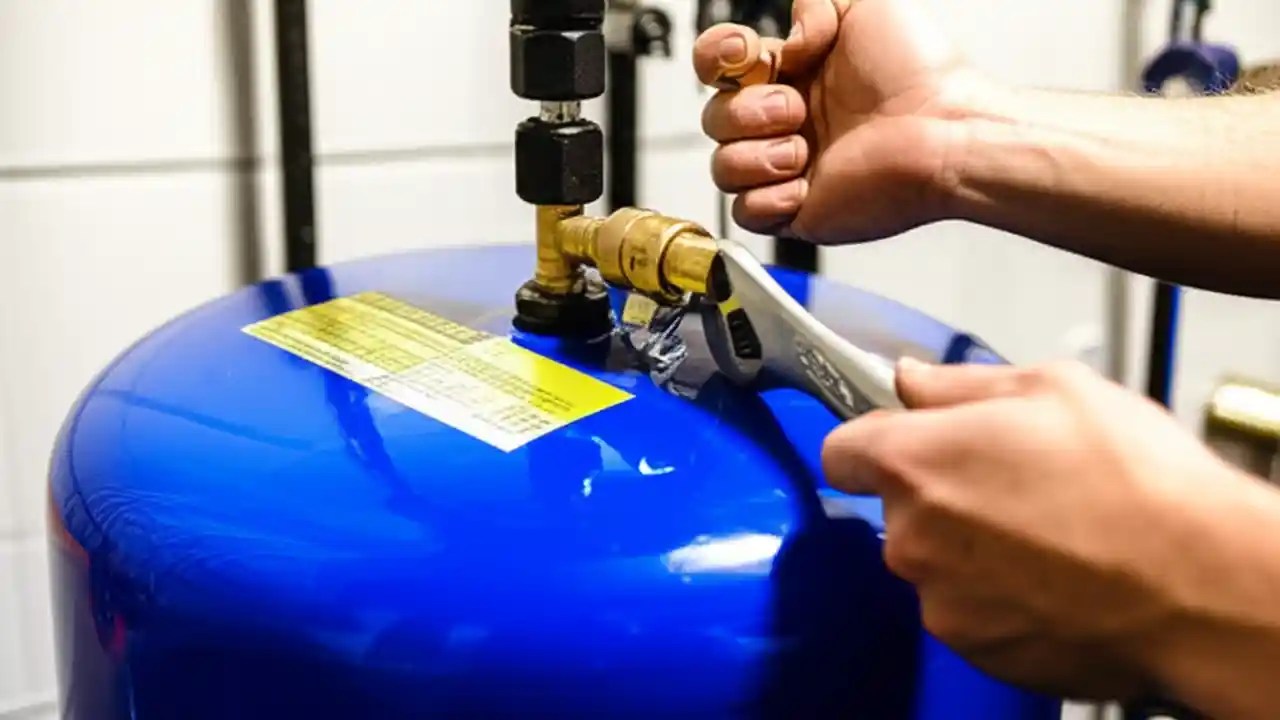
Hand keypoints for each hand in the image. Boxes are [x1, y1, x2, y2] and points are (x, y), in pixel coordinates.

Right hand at [692, 0, 975, 241]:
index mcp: (794, 74)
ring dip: (756, 156)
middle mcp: (788, 121)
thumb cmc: (923, 76)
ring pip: (723, 167)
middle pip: (715, 117)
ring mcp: (789, 169)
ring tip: (802, 151)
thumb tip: (784, 43)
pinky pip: (744, 213)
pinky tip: (803, 183)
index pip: (719, 64)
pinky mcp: (797, 212)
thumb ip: (812, 2)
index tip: (742, 55)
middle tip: (797, 110)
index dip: (715, 57)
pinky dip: (766, 198)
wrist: (946, 134)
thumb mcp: (866, 4)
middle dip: (747, 111)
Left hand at [821, 358, 1261, 702]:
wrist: (1200, 585)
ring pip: (934, 561)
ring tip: (1046, 532)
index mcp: (914, 462)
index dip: (872, 439)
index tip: (904, 437)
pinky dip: (998, 596)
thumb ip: (959, 384)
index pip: (841, 450)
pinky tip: (1055, 575)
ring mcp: (939, 599)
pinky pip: (967, 610)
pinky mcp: (974, 648)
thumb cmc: (1137, 482)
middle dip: (939, 491)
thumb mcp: (1052, 388)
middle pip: (896, 507)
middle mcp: (910, 536)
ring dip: (970, 547)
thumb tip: (912, 379)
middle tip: (1010, 479)